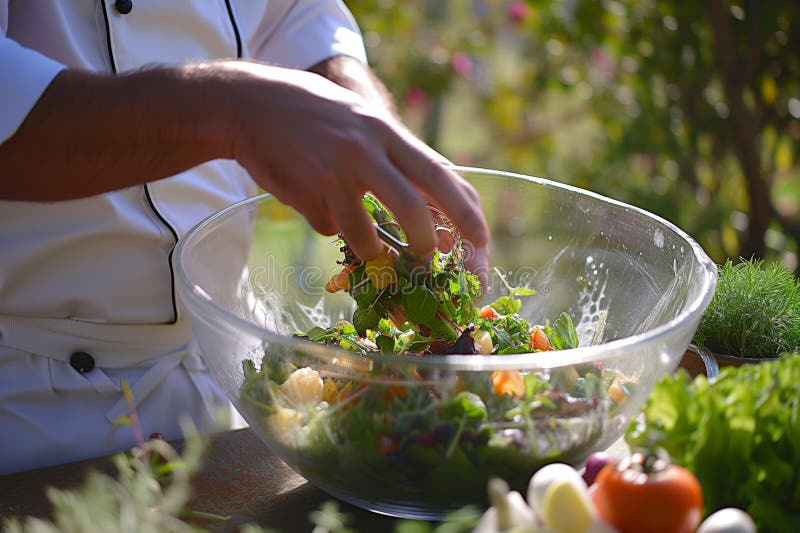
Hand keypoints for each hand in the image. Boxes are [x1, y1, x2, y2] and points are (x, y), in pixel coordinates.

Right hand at [216, 61, 488, 264]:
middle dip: (427, 242)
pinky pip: (330, 228)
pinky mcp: (308, 194)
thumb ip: (390, 153)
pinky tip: (315, 203)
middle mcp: (366, 151)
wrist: (250, 103)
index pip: (439, 174)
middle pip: (413, 207)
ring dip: (370, 249)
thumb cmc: (311, 112)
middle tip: (430, 258)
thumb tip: (425, 195)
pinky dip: (330, 227)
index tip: (482, 238)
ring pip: (368, 235)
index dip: (466, 210)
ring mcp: (336, 174)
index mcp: (386, 131)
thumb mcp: (361, 119)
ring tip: (365, 246)